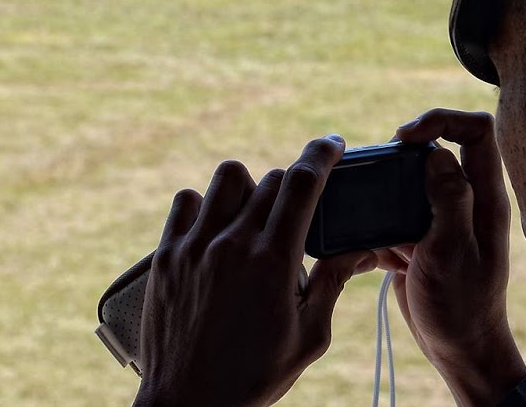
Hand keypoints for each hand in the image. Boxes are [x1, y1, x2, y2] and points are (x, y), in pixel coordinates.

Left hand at [133, 137, 375, 406]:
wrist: (189, 405)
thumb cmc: (254, 377)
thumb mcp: (308, 337)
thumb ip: (331, 283)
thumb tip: (359, 248)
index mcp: (274, 261)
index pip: (303, 182)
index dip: (322, 153)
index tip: (332, 144)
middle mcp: (232, 244)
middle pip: (271, 179)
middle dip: (291, 188)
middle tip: (295, 214)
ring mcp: (194, 247)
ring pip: (227, 178)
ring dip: (247, 188)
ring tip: (251, 218)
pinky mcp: (166, 256)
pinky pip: (185, 202)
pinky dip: (204, 206)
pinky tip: (214, 231)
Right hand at [375, 110, 525, 406]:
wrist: (457, 350)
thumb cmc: (463, 305)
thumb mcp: (453, 252)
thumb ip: (449, 199)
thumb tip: (437, 152)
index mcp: (485, 197)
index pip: (477, 130)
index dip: (442, 121)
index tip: (407, 138)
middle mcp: (466, 200)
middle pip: (440, 146)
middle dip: (409, 148)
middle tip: (385, 161)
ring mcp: (441, 218)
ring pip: (413, 179)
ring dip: (389, 186)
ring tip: (372, 201)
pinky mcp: (419, 238)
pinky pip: (395, 213)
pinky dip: (379, 221)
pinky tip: (372, 245)